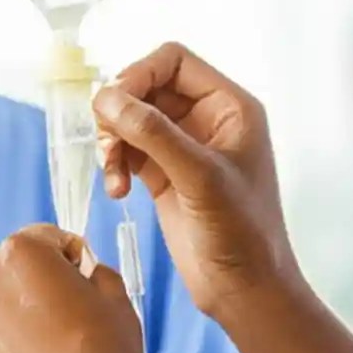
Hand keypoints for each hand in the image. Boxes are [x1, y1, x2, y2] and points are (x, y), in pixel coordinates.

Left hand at [0, 226, 145, 352]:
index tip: (86, 279)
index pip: (49, 237)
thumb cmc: (104, 351)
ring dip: (27, 309)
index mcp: (19, 251)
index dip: (74, 257)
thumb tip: (85, 275)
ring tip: (59, 339)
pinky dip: (16, 337)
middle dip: (44, 280)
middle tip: (73, 310)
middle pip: (19, 266)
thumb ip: (95, 272)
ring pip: (6, 299)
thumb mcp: (113, 293)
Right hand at [94, 42, 302, 318]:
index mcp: (230, 107)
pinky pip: (128, 150)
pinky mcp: (165, 176)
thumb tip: (106, 97)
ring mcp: (184, 148)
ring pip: (132, 119)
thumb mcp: (199, 177)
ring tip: (112, 173)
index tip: (114, 106)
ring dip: (112, 140)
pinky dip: (115, 164)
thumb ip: (153, 133)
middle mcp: (207, 120)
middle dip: (120, 112)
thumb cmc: (242, 234)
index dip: (139, 74)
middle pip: (146, 87)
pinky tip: (116, 190)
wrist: (246, 292)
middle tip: (108, 145)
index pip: (174, 61)